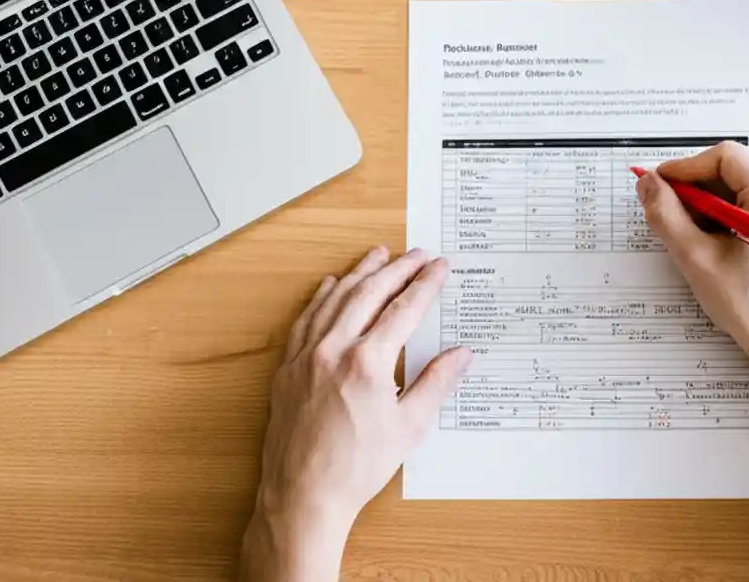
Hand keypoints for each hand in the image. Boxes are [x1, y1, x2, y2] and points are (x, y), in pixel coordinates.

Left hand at [241, 247, 471, 580]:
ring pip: (334, 299)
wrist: (304, 494)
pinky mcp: (288, 369)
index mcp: (367, 363)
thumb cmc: (356, 467)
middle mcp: (333, 351)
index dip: (425, 285)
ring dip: (359, 273)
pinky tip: (331, 285)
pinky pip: (305, 320)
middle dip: (396, 269)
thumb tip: (461, 356)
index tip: (439, 268)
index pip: (404, 310)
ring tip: (378, 255)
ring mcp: (306, 357)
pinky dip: (321, 297)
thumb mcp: (410, 427)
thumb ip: (436, 383)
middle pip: (369, 293)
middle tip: (416, 254)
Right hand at [637, 142, 748, 366]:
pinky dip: (729, 215)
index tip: (658, 186)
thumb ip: (666, 215)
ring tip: (691, 234)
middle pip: (734, 170)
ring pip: (743, 188)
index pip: (724, 157)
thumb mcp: (697, 258)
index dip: (685, 168)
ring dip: (711, 203)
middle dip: (697, 188)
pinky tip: (714, 243)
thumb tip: (648, 185)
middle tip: (668, 213)